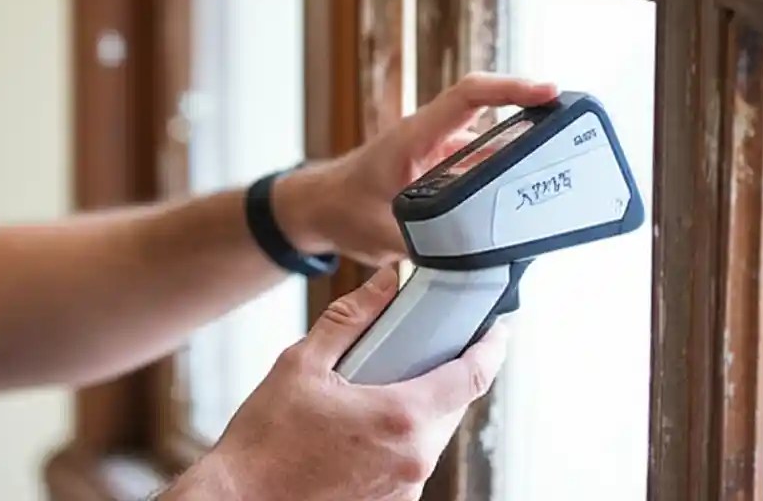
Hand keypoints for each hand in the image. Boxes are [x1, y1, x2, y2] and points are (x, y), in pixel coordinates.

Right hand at [162, 266, 510, 500]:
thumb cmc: (264, 440)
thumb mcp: (301, 364)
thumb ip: (350, 319)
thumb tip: (386, 283)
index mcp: (399, 418)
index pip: (471, 378)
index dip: (492, 349)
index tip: (497, 329)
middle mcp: (413, 459)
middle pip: (454, 406)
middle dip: (446, 375)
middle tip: (422, 350)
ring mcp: (404, 489)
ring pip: (433, 436)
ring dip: (420, 409)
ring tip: (380, 389)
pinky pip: (411, 462)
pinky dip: (400, 439)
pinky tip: (366, 428)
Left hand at [277, 72, 557, 266]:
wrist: (318, 208)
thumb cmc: (340, 209)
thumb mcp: (380, 232)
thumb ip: (423, 241)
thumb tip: (466, 257)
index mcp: (414, 136)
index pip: (468, 96)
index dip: (510, 89)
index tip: (547, 92)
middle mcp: (431, 137)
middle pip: (491, 114)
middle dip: (532, 117)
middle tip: (571, 132)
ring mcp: (438, 152)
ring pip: (489, 145)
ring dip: (519, 154)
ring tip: (554, 174)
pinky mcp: (441, 169)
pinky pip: (480, 166)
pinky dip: (502, 179)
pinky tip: (520, 203)